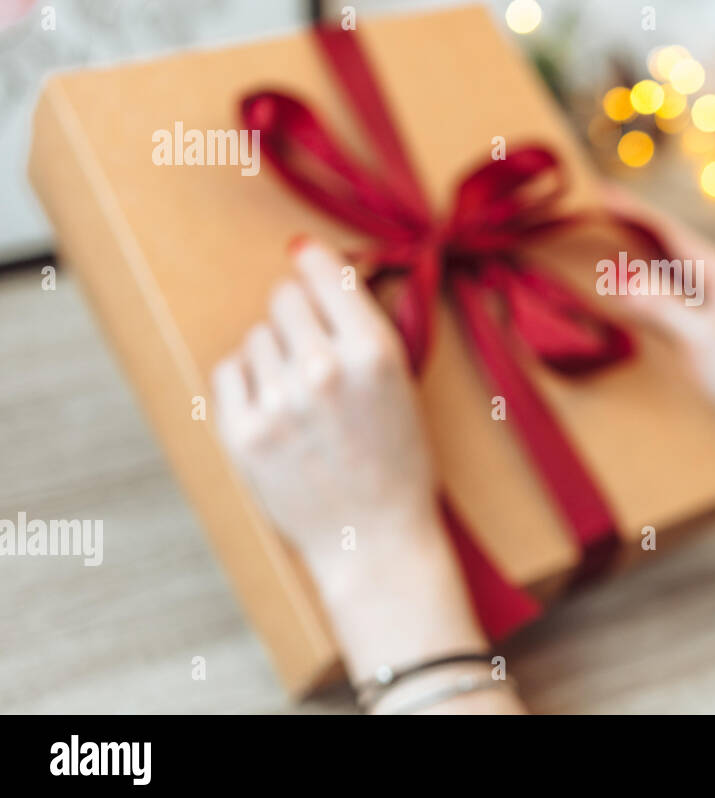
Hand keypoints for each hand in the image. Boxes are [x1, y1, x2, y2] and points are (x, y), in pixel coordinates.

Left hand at [210, 240, 436, 588]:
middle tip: (315, 349)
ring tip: (302, 394)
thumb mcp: (401, 382)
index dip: (313, 260)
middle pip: (284, 298)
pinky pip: (229, 371)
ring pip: (257, 337)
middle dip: (298, 315)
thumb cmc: (399, 461)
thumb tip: (310, 257)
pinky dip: (248, 382)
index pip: (325, 271)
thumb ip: (361, 324)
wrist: (375, 540)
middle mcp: (324, 370)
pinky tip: (276, 407)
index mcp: (375, 352)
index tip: (305, 257)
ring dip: (275, 354)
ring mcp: (278, 403)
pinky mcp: (242, 433)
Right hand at [602, 185, 714, 434]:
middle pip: (670, 246)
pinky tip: (633, 297)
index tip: (598, 191)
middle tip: (593, 210)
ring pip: (671, 274)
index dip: (631, 210)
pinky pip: (673, 301)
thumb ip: (661, 306)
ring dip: (639, 258)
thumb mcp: (703, 339)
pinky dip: (648, 292)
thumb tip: (619, 277)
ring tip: (605, 243)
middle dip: (632, 227)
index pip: (669, 231)